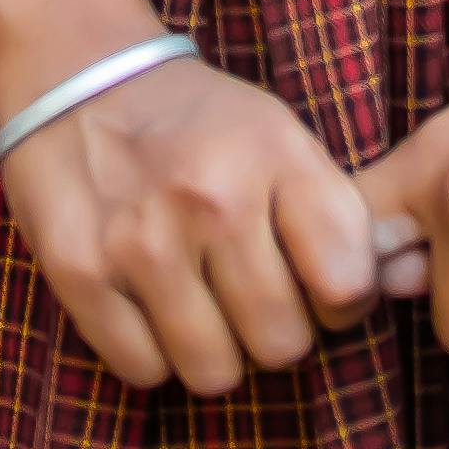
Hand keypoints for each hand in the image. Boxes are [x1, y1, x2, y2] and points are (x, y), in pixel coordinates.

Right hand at [0, 48, 391, 396]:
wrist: (78, 75)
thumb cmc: (199, 123)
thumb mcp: (279, 135)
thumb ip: (330, 212)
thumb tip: (370, 300)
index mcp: (274, 158)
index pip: (347, 283)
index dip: (343, 301)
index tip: (322, 287)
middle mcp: (211, 199)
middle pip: (281, 344)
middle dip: (274, 333)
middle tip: (251, 296)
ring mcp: (141, 240)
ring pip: (213, 373)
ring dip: (213, 350)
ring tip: (199, 299)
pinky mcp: (79, 272)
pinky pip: (143, 370)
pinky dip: (151, 352)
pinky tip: (148, 301)